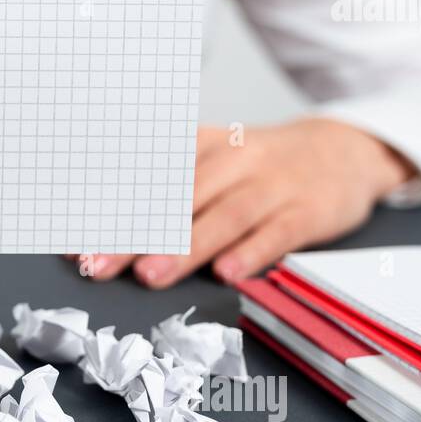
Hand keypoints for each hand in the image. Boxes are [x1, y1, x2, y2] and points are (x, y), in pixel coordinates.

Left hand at [75, 118, 414, 287]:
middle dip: (134, 234)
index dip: (110, 207)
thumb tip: (100, 226)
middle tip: (99, 264)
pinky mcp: (308, 211)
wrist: (345, 149)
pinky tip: (229, 273)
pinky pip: (277, 232)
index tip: (75, 237)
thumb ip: (165, 188)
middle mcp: (234, 161)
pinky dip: (253, 252)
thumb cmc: (262, 167)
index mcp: (202, 146)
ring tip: (152, 275)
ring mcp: (272, 185)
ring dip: (186, 247)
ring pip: (225, 216)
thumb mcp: (213, 159)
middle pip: (178, 198)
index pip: (149, 177)